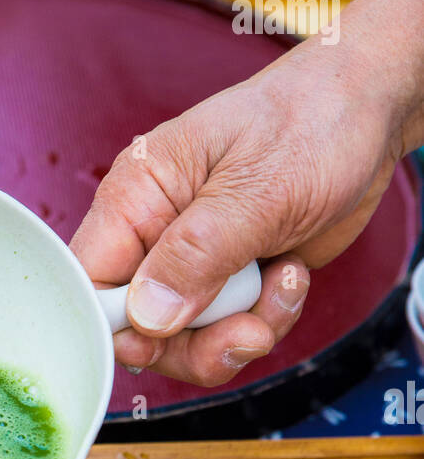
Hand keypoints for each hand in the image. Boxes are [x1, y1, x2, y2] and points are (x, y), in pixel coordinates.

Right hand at [70, 0, 423, 385]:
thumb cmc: (311, 122)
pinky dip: (265, 320)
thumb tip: (146, 317)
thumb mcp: (256, 189)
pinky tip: (292, 277)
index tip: (158, 341)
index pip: (88, 279)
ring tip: (283, 288)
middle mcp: (154, 234)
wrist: (370, 113)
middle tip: (246, 329)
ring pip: (184, 342)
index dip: (113, 326)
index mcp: (137, 196)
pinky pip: (227, 334)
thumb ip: (196, 255)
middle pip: (136, 329)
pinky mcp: (228, 283)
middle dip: (194, 344)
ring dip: (239, 334)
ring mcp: (191, 263)